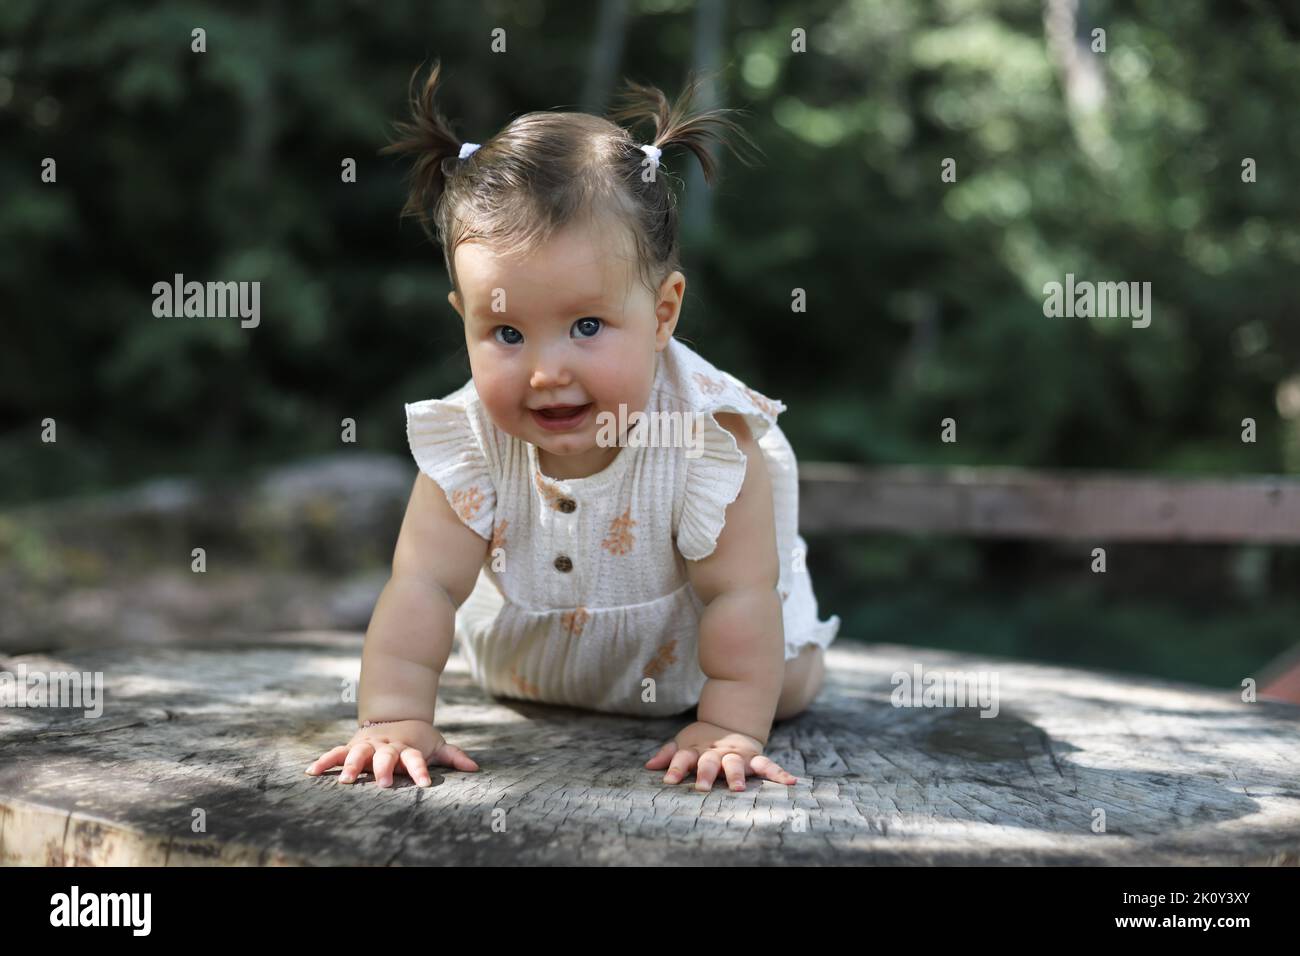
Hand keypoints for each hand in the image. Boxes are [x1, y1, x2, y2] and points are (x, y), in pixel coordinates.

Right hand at [304, 719, 478, 787]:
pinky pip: (337, 752)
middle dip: (384, 769)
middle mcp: (387, 745)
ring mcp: (368, 743)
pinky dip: (325, 760)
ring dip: (352, 766)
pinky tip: (311, 771)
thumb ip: (454, 756)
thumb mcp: (437, 744)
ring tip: (344, 780)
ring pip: (359, 753)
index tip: (425, 784)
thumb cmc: (418, 738)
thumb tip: (475, 768)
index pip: (416, 759)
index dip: (421, 771)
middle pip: (385, 756)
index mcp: (407, 746)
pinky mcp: (353, 744)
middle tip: (384, 783)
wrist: (396, 712)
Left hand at [645, 720, 796, 791]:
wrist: (732, 720)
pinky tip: (791, 782)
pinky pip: (768, 766)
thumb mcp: (684, 743)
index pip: (684, 758)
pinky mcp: (755, 758)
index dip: (675, 768)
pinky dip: (779, 774)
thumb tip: (648, 766)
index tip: (668, 781)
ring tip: (736, 787)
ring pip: (736, 764)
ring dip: (736, 775)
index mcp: (698, 750)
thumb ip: (668, 755)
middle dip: (706, 774)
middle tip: (701, 787)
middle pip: (710, 762)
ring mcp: (737, 755)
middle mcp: (717, 753)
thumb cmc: (703, 741)